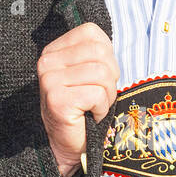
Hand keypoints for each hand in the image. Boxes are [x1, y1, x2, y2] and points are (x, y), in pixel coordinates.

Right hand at [37, 23, 120, 176]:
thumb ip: (97, 54)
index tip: (97, 78)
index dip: (107, 57)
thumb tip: (129, 30)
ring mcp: (49, 80)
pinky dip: (101, 109)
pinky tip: (89, 116)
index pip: (93, 34)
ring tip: (93, 107)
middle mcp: (47, 62)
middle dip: (110, 78)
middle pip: (100, 53)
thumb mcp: (89, 74)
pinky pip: (97, 94)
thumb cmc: (83, 109)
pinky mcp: (58, 100)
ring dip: (106, 96)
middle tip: (98, 96)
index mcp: (54, 50)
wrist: (67, 146)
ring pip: (101, 73)